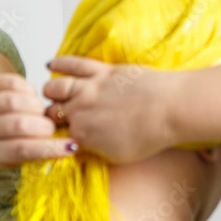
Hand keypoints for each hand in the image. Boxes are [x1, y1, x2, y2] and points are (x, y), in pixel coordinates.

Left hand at [0, 74, 75, 169]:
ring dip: (35, 105)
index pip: (22, 150)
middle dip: (43, 125)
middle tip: (51, 126)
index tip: (71, 146)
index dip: (49, 147)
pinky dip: (28, 88)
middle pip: (18, 125)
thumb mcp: (21, 154)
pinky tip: (32, 96)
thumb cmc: (13, 139)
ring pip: (12, 102)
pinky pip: (11, 83)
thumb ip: (40, 152)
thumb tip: (71, 147)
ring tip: (40, 110)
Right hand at [42, 56, 180, 163]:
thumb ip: (95, 152)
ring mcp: (89, 89)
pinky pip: (73, 64)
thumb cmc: (151, 135)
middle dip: (50, 115)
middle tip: (55, 115)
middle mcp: (79, 111)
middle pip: (51, 112)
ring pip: (55, 87)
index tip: (58, 134)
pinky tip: (51, 64)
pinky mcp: (102, 71)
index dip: (56, 135)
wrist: (170, 109)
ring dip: (51, 91)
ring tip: (52, 93)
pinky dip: (59, 63)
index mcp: (82, 135)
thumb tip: (82, 150)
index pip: (56, 136)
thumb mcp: (118, 157)